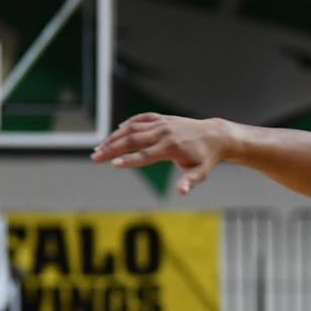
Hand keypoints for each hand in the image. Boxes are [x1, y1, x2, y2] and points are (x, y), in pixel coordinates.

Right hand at [92, 114, 231, 195]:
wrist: (214, 135)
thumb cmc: (205, 158)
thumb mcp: (200, 172)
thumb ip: (189, 182)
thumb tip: (181, 193)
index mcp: (171, 147)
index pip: (145, 155)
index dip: (129, 160)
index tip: (112, 164)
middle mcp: (163, 133)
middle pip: (132, 140)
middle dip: (112, 148)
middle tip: (95, 157)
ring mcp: (161, 124)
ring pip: (132, 128)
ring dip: (114, 137)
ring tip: (100, 148)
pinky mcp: (161, 118)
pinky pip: (140, 119)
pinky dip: (127, 124)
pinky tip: (116, 131)